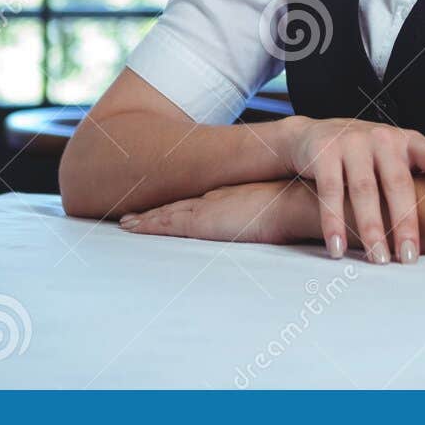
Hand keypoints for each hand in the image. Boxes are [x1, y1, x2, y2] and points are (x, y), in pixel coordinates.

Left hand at [118, 181, 310, 245]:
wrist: (299, 201)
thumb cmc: (299, 208)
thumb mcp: (283, 213)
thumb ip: (276, 219)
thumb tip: (284, 226)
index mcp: (232, 196)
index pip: (198, 201)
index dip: (178, 207)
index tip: (163, 210)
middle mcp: (215, 198)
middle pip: (177, 205)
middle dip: (155, 211)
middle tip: (131, 215)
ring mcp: (207, 208)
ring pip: (166, 214)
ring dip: (145, 218)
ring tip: (125, 223)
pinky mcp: (202, 221)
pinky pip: (167, 224)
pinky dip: (147, 225)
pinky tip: (131, 227)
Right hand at [285, 117, 424, 263]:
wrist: (309, 136)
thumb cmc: (362, 156)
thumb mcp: (391, 158)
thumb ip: (414, 179)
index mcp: (407, 141)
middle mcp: (383, 138)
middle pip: (398, 183)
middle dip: (405, 223)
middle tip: (409, 257)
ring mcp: (353, 142)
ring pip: (365, 191)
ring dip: (372, 229)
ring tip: (379, 260)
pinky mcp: (324, 152)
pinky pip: (331, 192)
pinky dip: (334, 223)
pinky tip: (339, 247)